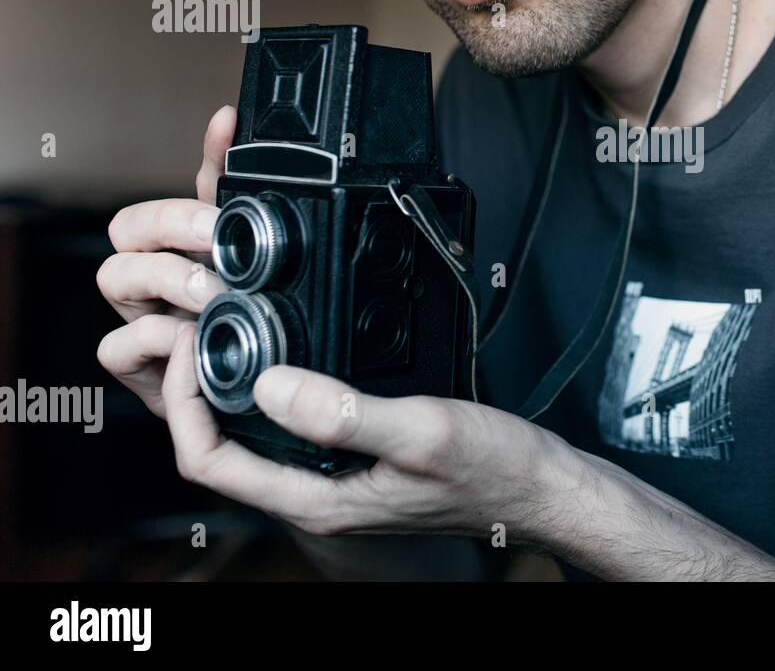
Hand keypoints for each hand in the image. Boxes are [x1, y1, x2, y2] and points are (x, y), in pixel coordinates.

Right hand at [96, 106, 234, 416]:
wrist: (246, 401)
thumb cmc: (245, 325)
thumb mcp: (255, 260)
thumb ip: (240, 197)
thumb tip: (232, 121)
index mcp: (184, 246)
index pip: (176, 194)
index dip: (201, 166)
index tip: (228, 153)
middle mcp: (152, 275)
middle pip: (128, 227)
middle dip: (173, 225)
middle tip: (220, 241)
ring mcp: (139, 317)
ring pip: (113, 276)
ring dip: (165, 278)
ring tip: (214, 292)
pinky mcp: (134, 365)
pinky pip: (116, 346)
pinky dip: (150, 340)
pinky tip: (189, 337)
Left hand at [160, 350, 579, 541]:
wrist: (541, 485)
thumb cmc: (493, 469)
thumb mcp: (423, 431)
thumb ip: (344, 412)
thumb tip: (266, 384)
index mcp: (318, 499)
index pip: (208, 463)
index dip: (184, 403)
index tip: (194, 344)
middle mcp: (316, 493)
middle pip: (218, 449)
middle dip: (192, 388)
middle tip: (199, 324)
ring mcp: (333, 476)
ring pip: (250, 435)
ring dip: (227, 385)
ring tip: (227, 328)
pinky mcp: (355, 456)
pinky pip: (290, 424)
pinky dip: (271, 385)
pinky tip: (288, 349)